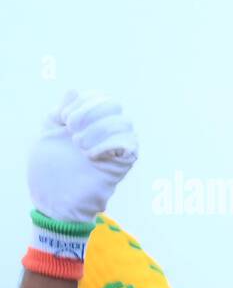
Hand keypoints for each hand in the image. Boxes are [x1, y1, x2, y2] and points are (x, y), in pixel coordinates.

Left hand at [28, 91, 137, 224]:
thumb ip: (60, 110)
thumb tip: (74, 91)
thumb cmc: (50, 168)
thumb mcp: (48, 132)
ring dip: (98, 131)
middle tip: (72, 133)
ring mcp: (118, 145)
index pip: (99, 96)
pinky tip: (91, 155)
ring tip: (80, 147)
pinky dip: (108, 144)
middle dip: (91, 114)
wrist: (55, 197)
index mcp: (90, 120)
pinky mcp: (125, 161)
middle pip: (114, 105)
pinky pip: (129, 143)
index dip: (82, 103)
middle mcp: (107, 129)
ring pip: (123, 122)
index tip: (64, 120)